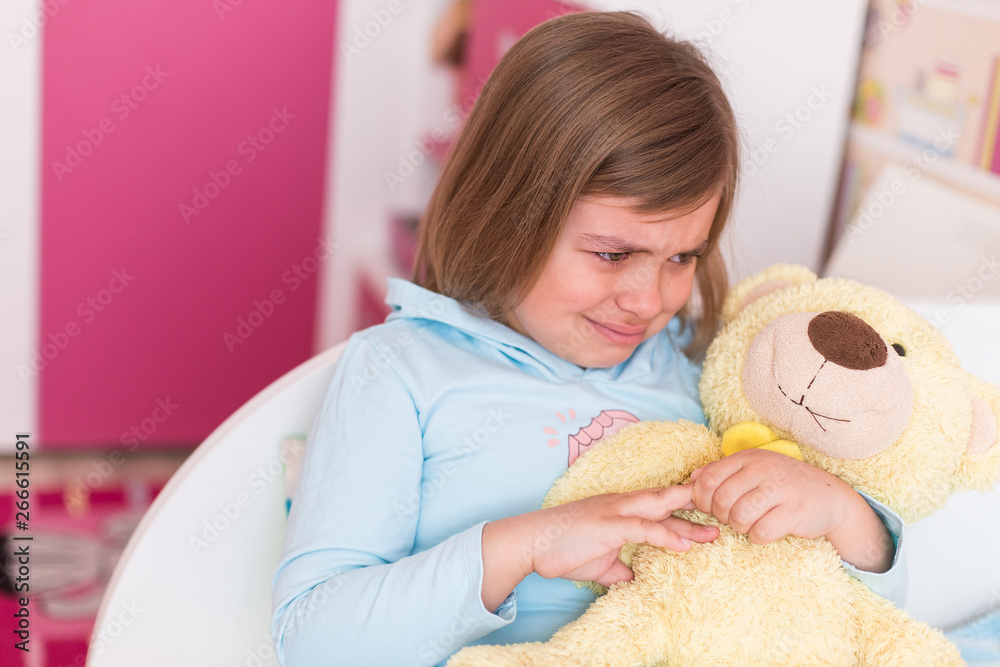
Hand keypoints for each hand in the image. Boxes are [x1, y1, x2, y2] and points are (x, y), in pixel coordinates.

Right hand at [480, 487, 718, 610]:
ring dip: (689, 520)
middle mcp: (623, 504)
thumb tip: (634, 580)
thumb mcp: (599, 562)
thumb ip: (620, 568)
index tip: (711, 512)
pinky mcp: (609, 525)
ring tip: (714, 531)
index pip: (661, 506)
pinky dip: (666, 535)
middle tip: (727, 515)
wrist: (531, 541)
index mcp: (622, 509)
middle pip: (668, 501)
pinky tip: (685, 545)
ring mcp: (616, 511)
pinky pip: (644, 528)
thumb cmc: (562, 548)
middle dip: (697, 508)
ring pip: (660, 508)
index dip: (685, 507)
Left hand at [689, 449, 892, 570]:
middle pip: (721, 500)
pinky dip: (758, 537)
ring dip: (740, 527)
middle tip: (733, 518)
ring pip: (739, 517)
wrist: (830, 497)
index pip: (708, 479)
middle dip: (722, 516)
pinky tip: (766, 530)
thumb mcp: (754, 469)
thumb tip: (693, 479)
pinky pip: (761, 532)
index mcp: (749, 458)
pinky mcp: (795, 512)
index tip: (710, 508)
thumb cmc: (783, 484)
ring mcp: (780, 489)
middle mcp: (764, 469)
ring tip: (750, 524)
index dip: (701, 499)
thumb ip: (722, 472)